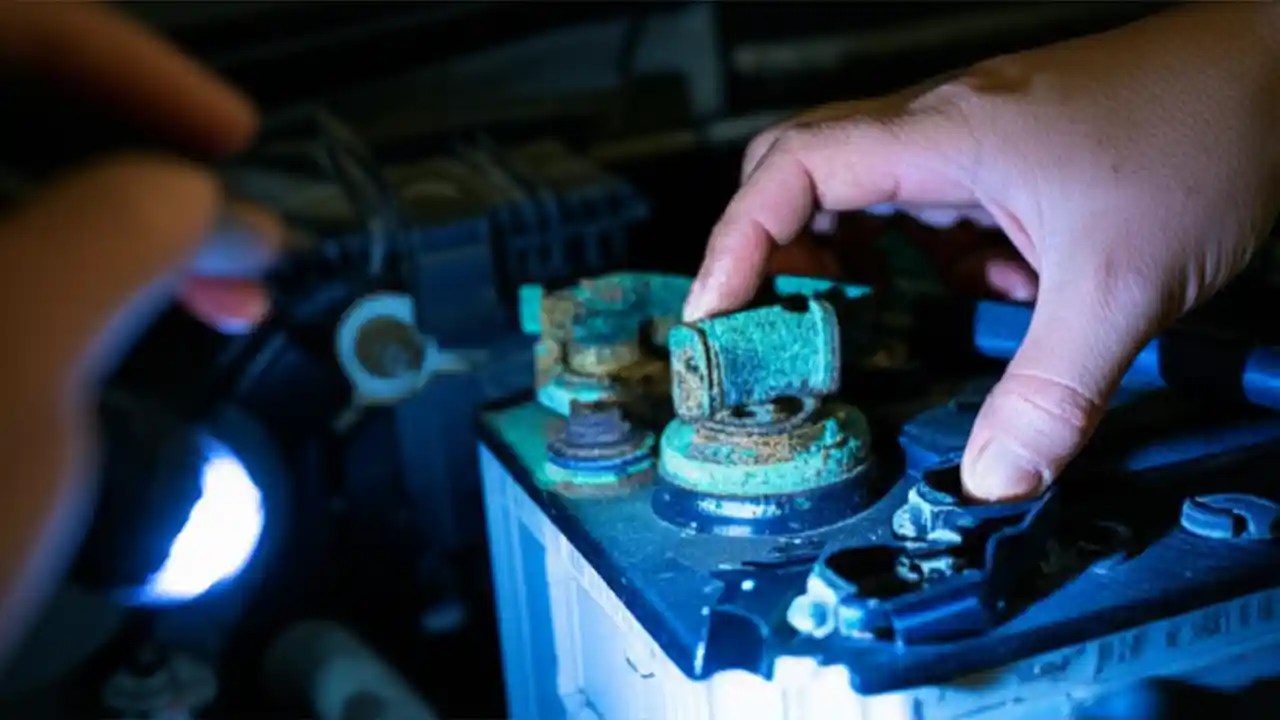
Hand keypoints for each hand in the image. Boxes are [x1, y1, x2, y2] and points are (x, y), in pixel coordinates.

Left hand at [0, 3, 275, 660]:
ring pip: (17, 195)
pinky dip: (89, 283)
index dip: (124, 63)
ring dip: (135, 229)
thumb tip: (211, 206)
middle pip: (13, 110)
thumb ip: (123, 238)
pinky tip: (148, 322)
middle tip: (239, 224)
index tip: (230, 135)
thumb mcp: (18, 370)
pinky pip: (16, 267)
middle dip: (148, 161)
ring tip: (225, 289)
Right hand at [684, 4, 1279, 500]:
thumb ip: (1052, 389)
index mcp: (943, 139)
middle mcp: (942, 133)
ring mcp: (973, 144)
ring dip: (846, 261)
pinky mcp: (1006, 162)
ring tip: (850, 327)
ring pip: (864, 195)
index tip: (714, 317)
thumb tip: (995, 477)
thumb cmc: (1203, 131)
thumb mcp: (1121, 283)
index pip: (792, 170)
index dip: (735, 243)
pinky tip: (972, 296)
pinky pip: (929, 211)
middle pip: (803, 173)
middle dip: (771, 252)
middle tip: (767, 329)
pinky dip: (924, 261)